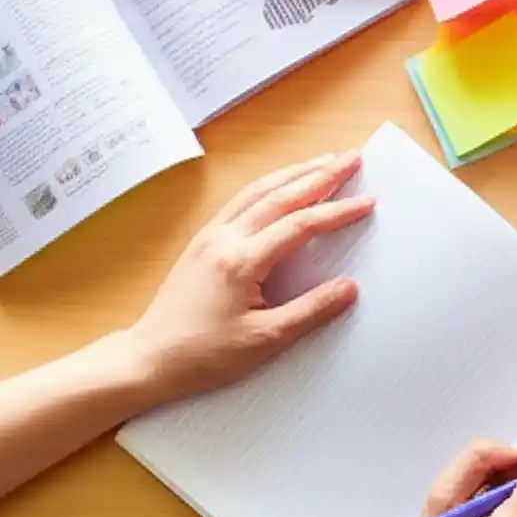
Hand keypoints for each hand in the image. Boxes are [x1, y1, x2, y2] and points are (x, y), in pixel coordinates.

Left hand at [126, 151, 374, 400]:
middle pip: (280, 195)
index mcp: (241, 261)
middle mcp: (224, 239)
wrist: (149, 358)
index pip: (300, 225)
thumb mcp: (265, 340)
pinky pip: (240, 202)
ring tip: (323, 161)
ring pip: (258, 192)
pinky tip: (280, 185)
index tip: (367, 201)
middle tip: (351, 158)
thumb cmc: (202, 354)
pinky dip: (268, 187)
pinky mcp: (202, 244)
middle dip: (320, 174)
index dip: (338, 212)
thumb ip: (310, 310)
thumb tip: (348, 288)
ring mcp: (210, 238)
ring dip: (293, 174)